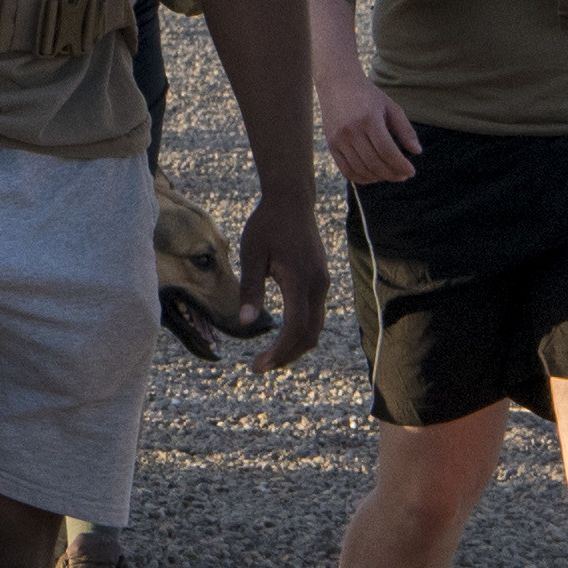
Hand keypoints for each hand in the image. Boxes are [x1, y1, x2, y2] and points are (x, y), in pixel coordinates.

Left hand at [240, 191, 328, 361]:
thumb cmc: (266, 224)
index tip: (258, 366)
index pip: (295, 327)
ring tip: (269, 357)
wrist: (291, 200)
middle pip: (309, 334)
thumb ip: (250, 289)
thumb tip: (245, 322)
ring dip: (294, 346)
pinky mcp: (320, 280)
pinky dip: (300, 332)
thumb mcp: (251, 254)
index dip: (278, 351)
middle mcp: (317, 285)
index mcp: (300, 279)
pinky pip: (314, 315)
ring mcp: (322, 283)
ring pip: (315, 327)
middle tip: (260, 367)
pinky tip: (281, 336)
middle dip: (286, 355)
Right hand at [322, 78, 423, 187]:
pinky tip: (373, 176)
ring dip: (378, 178)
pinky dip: (360, 178)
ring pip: (360, 169)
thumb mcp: (391, 107)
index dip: (401, 165)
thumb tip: (417, 152)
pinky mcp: (331, 144)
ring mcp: (339, 139)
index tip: (411, 172)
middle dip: (392, 174)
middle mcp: (351, 130)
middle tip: (403, 176)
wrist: (337, 84)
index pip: (387, 151)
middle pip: (374, 162)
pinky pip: (346, 169)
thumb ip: (405, 129)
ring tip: (390, 175)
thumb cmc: (368, 95)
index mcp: (369, 119)